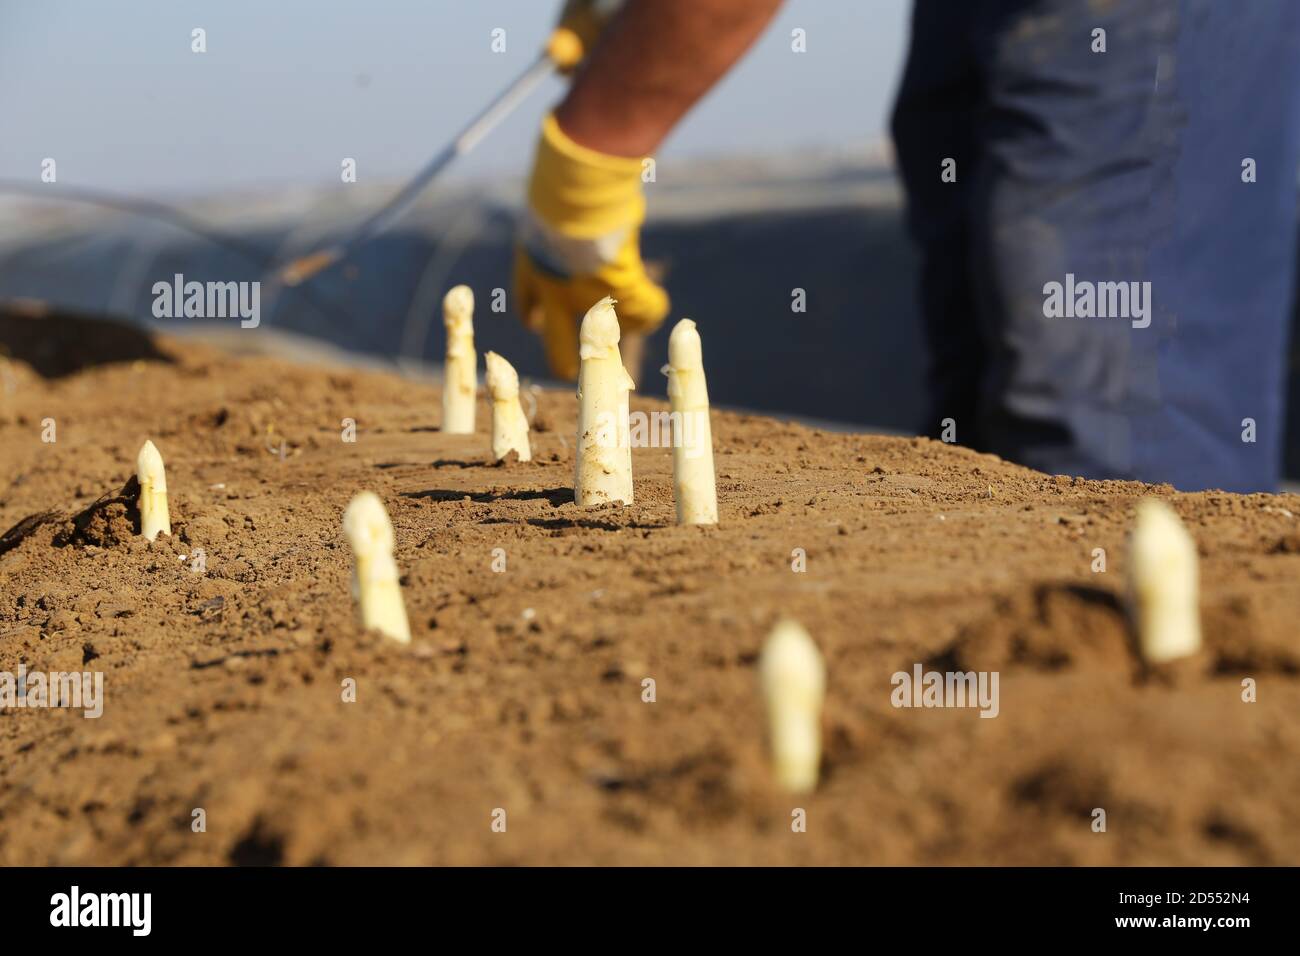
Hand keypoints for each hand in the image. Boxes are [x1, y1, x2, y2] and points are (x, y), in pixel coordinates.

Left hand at [514, 113, 668, 379]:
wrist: (576, 174)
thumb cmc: (562, 170)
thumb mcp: (552, 187)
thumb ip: (558, 202)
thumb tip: (555, 156)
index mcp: (532, 263)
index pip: (528, 303)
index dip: (536, 314)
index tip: (537, 322)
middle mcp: (553, 291)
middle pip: (558, 349)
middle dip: (573, 359)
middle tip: (593, 362)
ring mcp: (584, 296)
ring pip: (608, 340)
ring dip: (626, 330)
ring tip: (639, 314)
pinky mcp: (615, 291)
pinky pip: (642, 311)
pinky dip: (653, 308)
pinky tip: (660, 307)